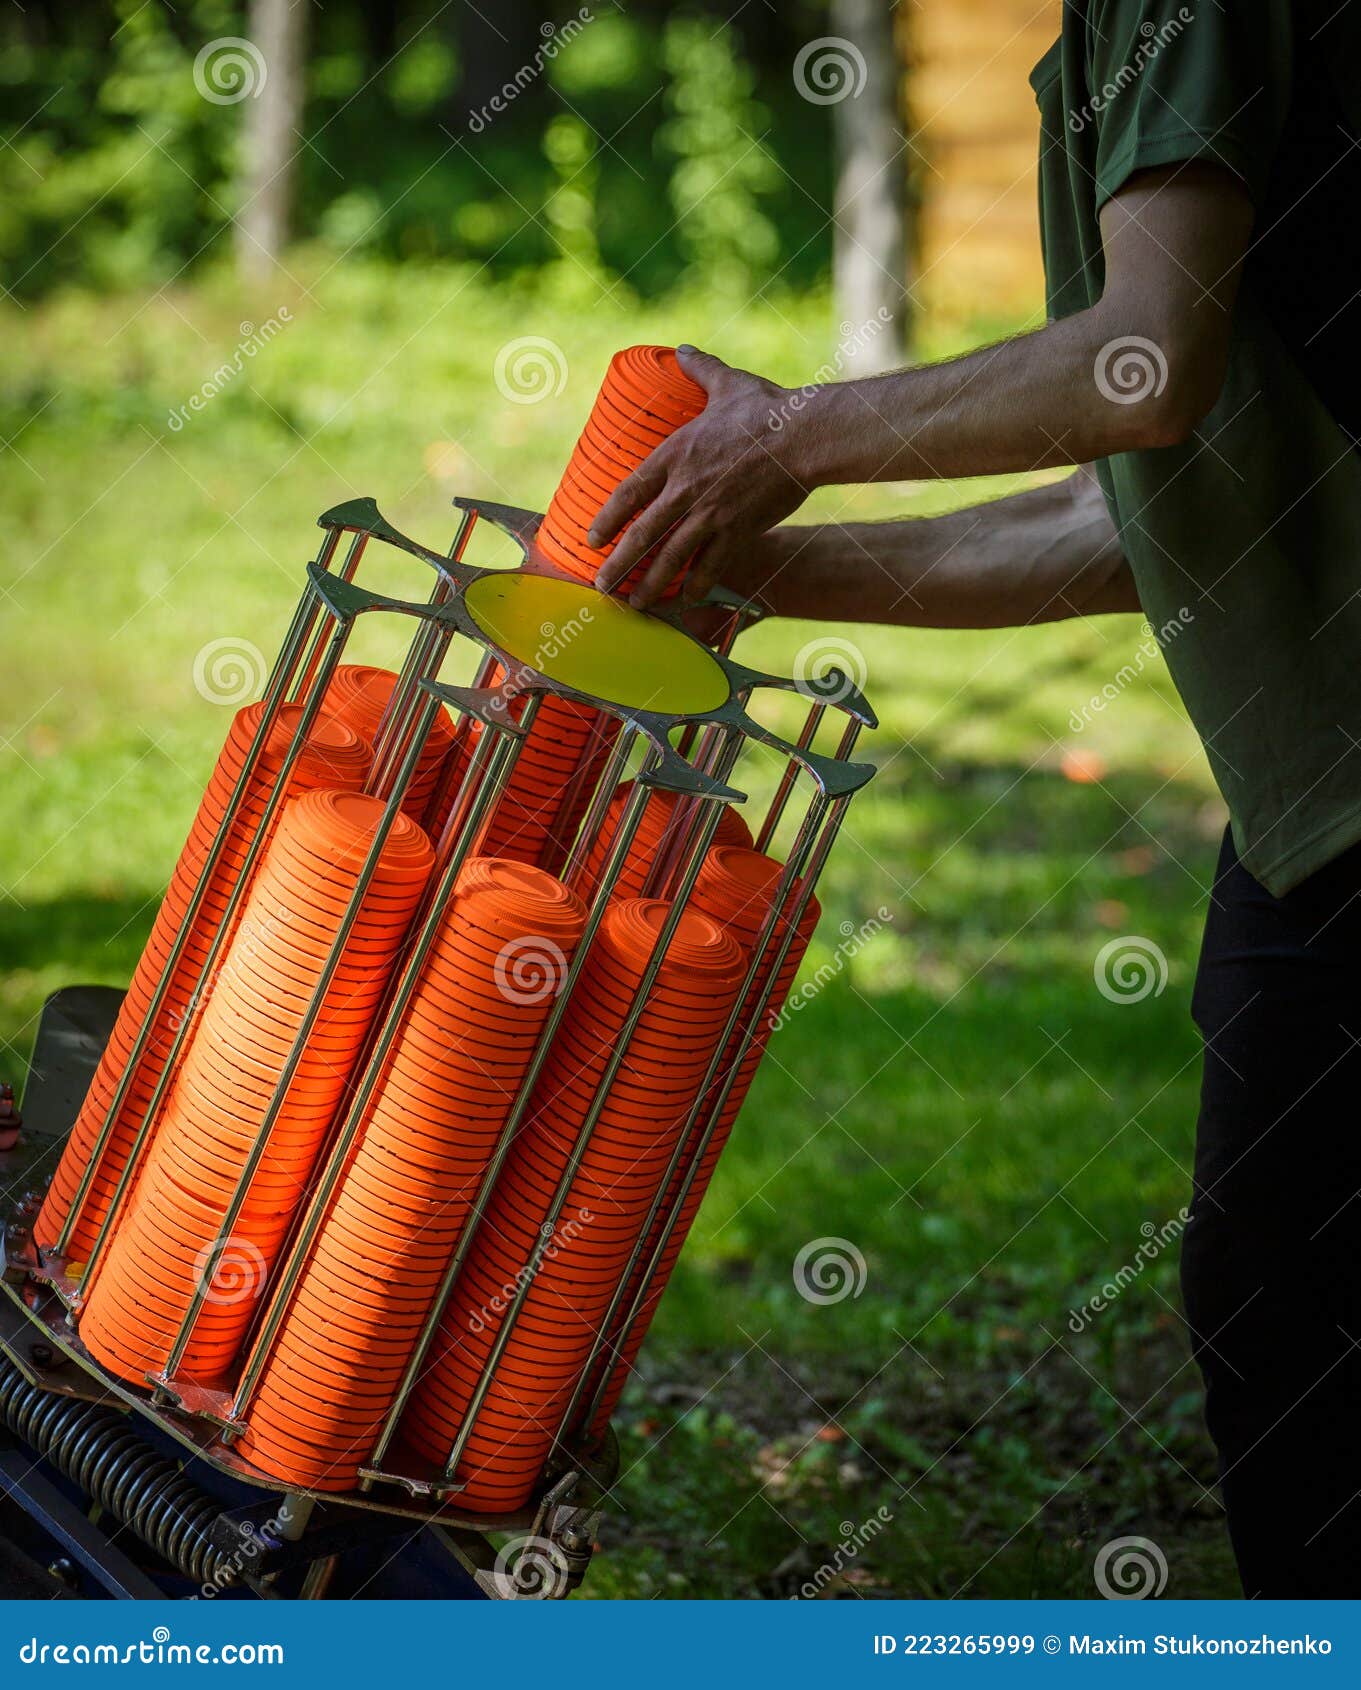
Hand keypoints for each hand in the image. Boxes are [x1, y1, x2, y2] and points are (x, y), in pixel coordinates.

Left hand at [589, 345, 819, 608]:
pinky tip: (686, 599)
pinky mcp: (737, 530)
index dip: (606, 520)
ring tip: (635, 604)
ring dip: (650, 585)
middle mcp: (685, 488)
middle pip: (641, 535)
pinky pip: (710, 565)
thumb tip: (684, 349)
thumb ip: (701, 369)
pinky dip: (696, 585)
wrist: (802, 435)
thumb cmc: (766, 407)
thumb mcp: (727, 383)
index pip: (627, 493)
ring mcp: (710, 513)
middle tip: (601, 587)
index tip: (591, 539)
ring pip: (671, 558)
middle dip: (617, 565)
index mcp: (674, 453)